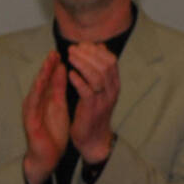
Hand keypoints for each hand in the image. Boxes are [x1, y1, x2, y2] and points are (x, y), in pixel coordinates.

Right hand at [21, 50, 68, 183]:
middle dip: (47, 67)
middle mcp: (35, 102)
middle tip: (54, 52)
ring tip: (46, 65)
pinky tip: (40, 85)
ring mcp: (31, 111)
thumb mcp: (59, 105)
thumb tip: (62, 69)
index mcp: (43, 98)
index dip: (54, 65)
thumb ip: (59, 88)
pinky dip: (37, 94)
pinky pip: (33, 105)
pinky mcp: (30, 121)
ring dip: (41, 77)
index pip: (49, 78)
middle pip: (41, 81)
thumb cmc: (53, 132)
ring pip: (36, 90)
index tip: (61, 52)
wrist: (47, 155)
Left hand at [67, 43, 119, 162]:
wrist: (93, 139)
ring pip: (97, 76)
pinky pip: (87, 91)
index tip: (82, 45)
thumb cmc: (92, 112)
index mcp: (114, 84)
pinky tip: (70, 74)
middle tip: (72, 49)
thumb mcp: (98, 90)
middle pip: (106, 65)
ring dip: (83, 63)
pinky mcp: (92, 109)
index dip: (97, 50)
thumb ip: (98, 72)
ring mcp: (103, 100)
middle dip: (89, 53)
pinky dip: (79, 80)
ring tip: (70, 57)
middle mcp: (112, 90)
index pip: (111, 60)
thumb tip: (98, 48)